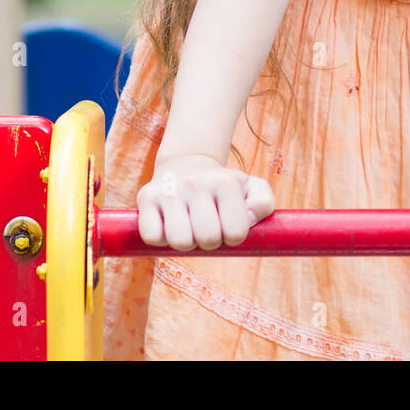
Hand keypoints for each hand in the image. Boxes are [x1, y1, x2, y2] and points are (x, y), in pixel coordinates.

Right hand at [137, 153, 275, 250]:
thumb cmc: (223, 186)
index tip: (229, 228)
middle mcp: (196, 183)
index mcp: (225, 182)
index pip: (235, 233)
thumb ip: (263, 203)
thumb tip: (249, 219)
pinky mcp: (146, 197)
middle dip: (211, 243)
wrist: (186, 165)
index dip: (234, 239)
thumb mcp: (251, 188)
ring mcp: (169, 189)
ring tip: (190, 228)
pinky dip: (161, 240)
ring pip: (180, 241)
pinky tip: (169, 226)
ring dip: (186, 244)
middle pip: (208, 239)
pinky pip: (152, 237)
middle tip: (208, 229)